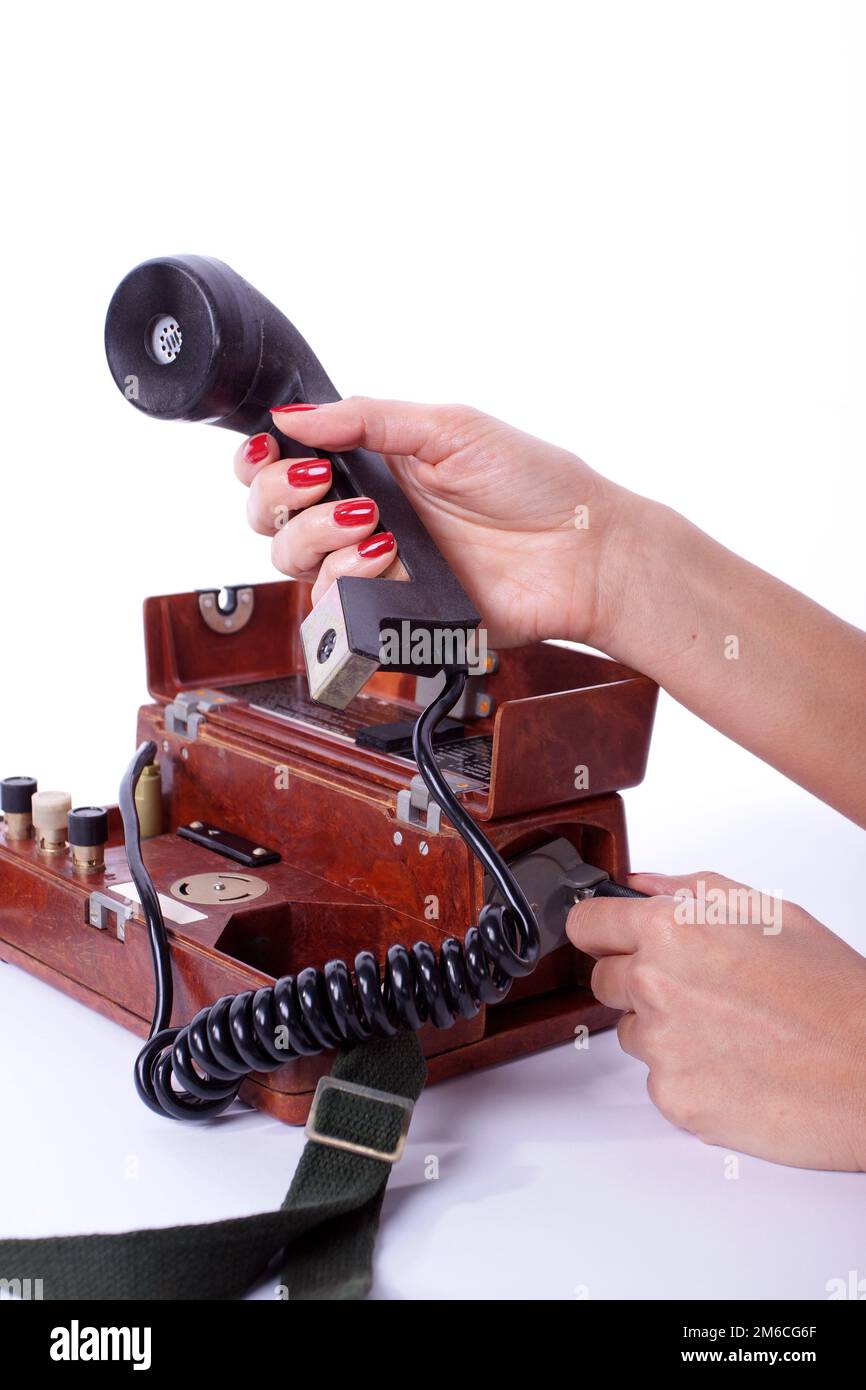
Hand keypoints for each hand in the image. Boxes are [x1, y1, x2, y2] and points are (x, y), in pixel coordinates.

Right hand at [233, 398, 634, 648]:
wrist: (580, 552)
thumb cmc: (532, 483)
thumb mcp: (448, 427)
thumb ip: (366, 418)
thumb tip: (294, 414)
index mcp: (371, 464)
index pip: (284, 464)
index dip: (262, 460)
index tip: (275, 450)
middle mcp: (363, 516)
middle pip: (271, 517)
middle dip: (278, 497)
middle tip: (321, 485)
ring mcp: (374, 567)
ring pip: (292, 562)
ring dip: (318, 536)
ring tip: (373, 522)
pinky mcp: (391, 612)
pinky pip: (335, 604)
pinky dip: (349, 578)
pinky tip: (389, 558)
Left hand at [568, 871, 865, 1170]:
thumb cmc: (835, 996)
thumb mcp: (773, 914)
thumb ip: (695, 892)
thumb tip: (643, 885)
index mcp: (673, 930)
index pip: (586, 924)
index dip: (599, 931)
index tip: (605, 938)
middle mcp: (655, 983)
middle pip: (604, 981)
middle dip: (637, 982)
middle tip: (699, 990)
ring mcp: (661, 1045)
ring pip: (632, 1032)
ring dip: (664, 1031)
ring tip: (731, 1031)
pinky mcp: (672, 1097)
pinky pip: (659, 1079)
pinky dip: (688, 1075)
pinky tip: (736, 1066)